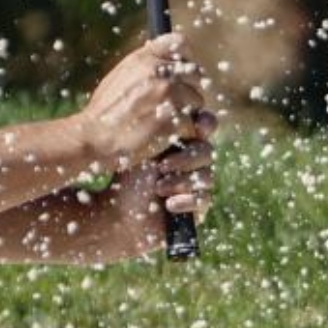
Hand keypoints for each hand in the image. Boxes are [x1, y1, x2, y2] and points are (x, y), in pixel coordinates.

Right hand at [72, 33, 206, 171]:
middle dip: (189, 90)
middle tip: (176, 106)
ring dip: (187, 114)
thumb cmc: (104, 114)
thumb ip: (144, 67)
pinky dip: (183, 133)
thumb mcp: (119, 77)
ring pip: (197, 101)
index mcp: (143, 58)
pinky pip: (192, 124)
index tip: (184, 70)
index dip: (185, 57)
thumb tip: (169, 64)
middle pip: (195, 74)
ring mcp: (169, 93)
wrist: (94, 139)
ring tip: (162, 125)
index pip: (179, 42)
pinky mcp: (176, 116)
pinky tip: (163, 138)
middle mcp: (158, 70)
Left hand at [105, 109, 217, 233]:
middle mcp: (192, 160)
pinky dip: (186, 201)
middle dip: (186, 159)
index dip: (205, 124)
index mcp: (181, 140)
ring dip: (182, 182)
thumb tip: (184, 114)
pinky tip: (169, 204)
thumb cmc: (127, 179)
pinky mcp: (197, 205)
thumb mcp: (144, 150)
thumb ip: (165, 132)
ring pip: (207, 177)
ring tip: (159, 188)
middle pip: (207, 151)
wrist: (120, 214)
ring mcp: (197, 183)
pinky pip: (204, 199)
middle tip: (162, 166)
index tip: (198, 127)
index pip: (205, 125)